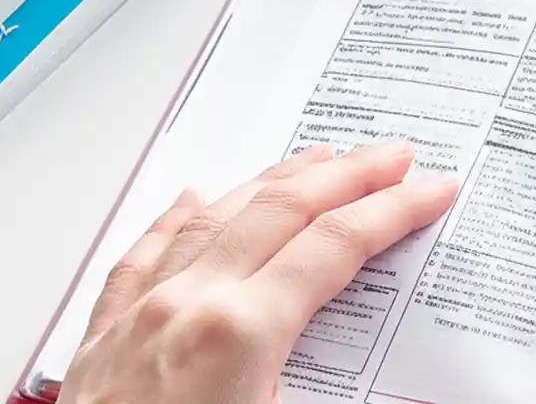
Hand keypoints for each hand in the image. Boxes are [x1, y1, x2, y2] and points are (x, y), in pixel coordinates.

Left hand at [58, 140, 458, 403]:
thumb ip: (347, 394)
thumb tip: (412, 395)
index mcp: (241, 334)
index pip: (336, 246)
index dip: (394, 211)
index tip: (432, 189)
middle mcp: (188, 305)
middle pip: (283, 211)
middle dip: (348, 175)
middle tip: (392, 156)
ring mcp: (140, 316)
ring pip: (216, 217)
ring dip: (275, 181)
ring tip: (315, 159)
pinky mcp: (104, 339)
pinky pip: (143, 256)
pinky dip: (177, 220)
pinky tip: (193, 199)